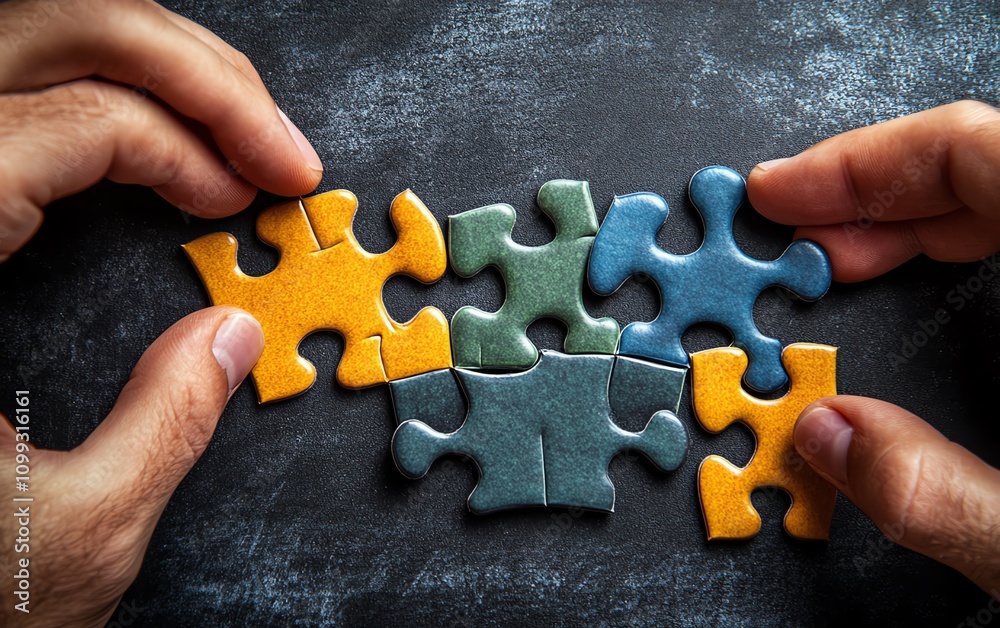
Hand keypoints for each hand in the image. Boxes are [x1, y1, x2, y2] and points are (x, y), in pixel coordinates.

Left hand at [0, 0, 314, 622]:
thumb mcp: (72, 536)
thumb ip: (168, 424)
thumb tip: (233, 336)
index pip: (59, 122)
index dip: (181, 142)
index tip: (252, 195)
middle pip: (36, 36)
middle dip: (179, 65)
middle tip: (268, 130)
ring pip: (24, 51)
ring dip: (146, 74)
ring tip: (231, 129)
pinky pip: (16, 119)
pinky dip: (104, 119)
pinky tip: (158, 159)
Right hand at [747, 100, 999, 592]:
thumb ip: (943, 496)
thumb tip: (830, 441)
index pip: (985, 152)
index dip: (867, 162)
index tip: (786, 194)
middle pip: (995, 164)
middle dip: (879, 194)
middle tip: (799, 236)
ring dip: (918, 219)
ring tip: (843, 258)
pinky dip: (969, 245)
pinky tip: (924, 274)